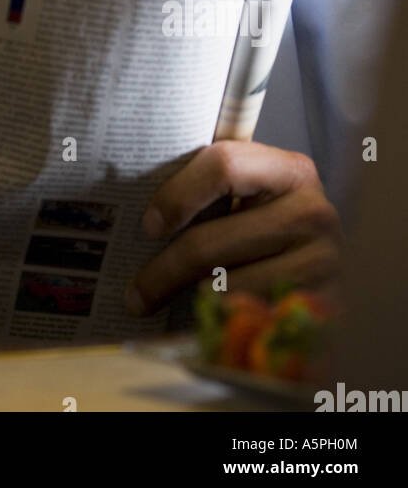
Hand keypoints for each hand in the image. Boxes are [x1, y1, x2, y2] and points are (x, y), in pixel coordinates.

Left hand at [124, 141, 342, 315]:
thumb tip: (146, 213)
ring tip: (162, 308)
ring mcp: (325, 263)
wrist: (353, 279)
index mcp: (291, 170)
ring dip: (189, 301)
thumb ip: (219, 187)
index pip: (223, 165)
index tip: (149, 225)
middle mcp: (314, 212)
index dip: (177, 194)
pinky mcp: (325, 309)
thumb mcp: (258, 197)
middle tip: (135, 295)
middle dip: (163, 271)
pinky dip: (223, 323)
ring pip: (228, 287)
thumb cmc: (278, 229)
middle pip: (211, 242)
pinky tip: (207, 323)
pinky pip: (253, 320)